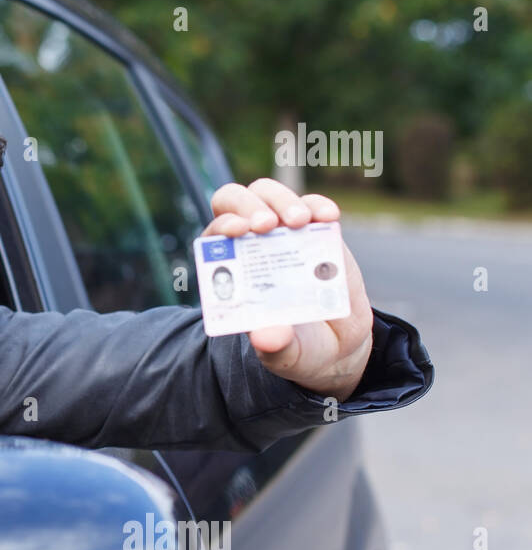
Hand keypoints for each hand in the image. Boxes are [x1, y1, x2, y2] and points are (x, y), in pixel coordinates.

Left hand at [205, 179, 373, 401]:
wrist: (335, 345)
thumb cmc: (296, 347)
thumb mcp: (284, 355)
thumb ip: (274, 346)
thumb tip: (266, 337)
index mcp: (230, 271)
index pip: (214, 236)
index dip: (221, 227)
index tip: (237, 231)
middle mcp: (250, 244)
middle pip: (234, 202)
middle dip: (248, 206)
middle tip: (267, 226)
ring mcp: (282, 233)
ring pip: (268, 194)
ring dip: (281, 201)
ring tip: (299, 222)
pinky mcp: (315, 230)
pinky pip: (312, 205)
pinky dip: (318, 205)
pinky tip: (328, 217)